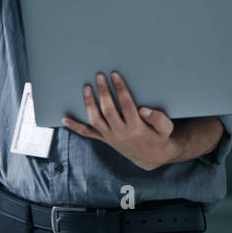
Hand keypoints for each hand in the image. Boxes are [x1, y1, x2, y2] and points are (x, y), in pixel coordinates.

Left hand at [62, 71, 180, 170]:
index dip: (120, 89)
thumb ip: (158, 118)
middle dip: (103, 92)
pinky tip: (65, 118)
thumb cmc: (159, 137)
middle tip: (99, 76)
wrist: (151, 156)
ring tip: (86, 87)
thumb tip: (143, 108)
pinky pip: (87, 133)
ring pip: (95, 120)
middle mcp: (121, 133)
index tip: (115, 75)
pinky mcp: (104, 139)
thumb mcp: (166, 129)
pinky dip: (75, 127)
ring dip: (89, 103)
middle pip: (108, 110)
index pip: (126, 105)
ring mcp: (110, 137)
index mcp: (137, 128)